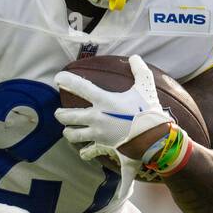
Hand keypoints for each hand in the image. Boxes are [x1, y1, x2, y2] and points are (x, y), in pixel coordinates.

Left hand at [54, 54, 170, 163]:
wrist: (155, 139)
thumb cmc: (149, 112)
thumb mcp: (146, 87)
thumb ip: (139, 70)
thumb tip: (135, 58)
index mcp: (104, 100)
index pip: (79, 86)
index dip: (66, 80)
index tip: (58, 78)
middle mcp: (97, 117)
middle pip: (68, 116)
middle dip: (60, 114)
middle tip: (58, 112)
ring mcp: (98, 134)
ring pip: (73, 135)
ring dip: (68, 133)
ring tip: (67, 131)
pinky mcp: (104, 147)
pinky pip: (90, 153)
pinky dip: (86, 154)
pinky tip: (84, 153)